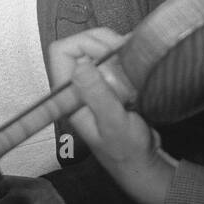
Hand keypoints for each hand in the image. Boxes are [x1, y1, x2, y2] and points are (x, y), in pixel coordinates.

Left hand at [47, 28, 176, 203]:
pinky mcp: (108, 85)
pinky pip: (112, 59)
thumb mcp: (112, 123)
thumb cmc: (125, 150)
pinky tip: (138, 62)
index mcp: (69, 95)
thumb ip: (97, 94)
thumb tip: (81, 65)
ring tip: (134, 58)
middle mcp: (77, 87)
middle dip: (104, 41)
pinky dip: (125, 54)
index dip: (85, 43)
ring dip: (116, 47)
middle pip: (80, 45)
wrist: (142, 162)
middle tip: (126, 51)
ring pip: (97, 49)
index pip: (62, 52)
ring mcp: (93, 84)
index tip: (110, 51)